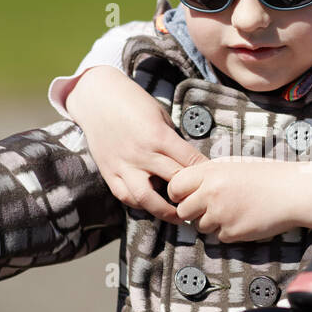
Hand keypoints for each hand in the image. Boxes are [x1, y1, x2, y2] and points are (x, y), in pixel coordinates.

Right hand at [66, 66, 206, 223]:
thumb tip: (188, 161)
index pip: (190, 161)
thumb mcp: (159, 114)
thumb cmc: (132, 101)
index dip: (206, 172)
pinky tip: (151, 206)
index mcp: (157, 136)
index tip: (215, 180)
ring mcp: (123, 165)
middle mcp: (141, 154)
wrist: (96, 96)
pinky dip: (139, 204)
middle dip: (190, 194)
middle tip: (203, 202)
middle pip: (173, 182)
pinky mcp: (108, 172)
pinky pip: (125, 196)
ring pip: (146, 199)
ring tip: (179, 216)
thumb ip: (172, 139)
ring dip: (164, 211)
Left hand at [167, 158, 311, 240]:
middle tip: (209, 208)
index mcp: (210, 173)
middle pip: (183, 211)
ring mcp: (221, 215)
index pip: (175, 187)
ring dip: (212, 222)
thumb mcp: (233, 166)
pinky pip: (219, 236)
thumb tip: (186, 187)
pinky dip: (229, 231)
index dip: (178, 194)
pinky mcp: (232, 233)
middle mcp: (211, 194)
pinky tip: (244, 219)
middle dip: (193, 212)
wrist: (292, 193)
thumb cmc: (266, 177)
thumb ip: (208, 175)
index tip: (187, 196)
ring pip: (201, 226)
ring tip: (234, 210)